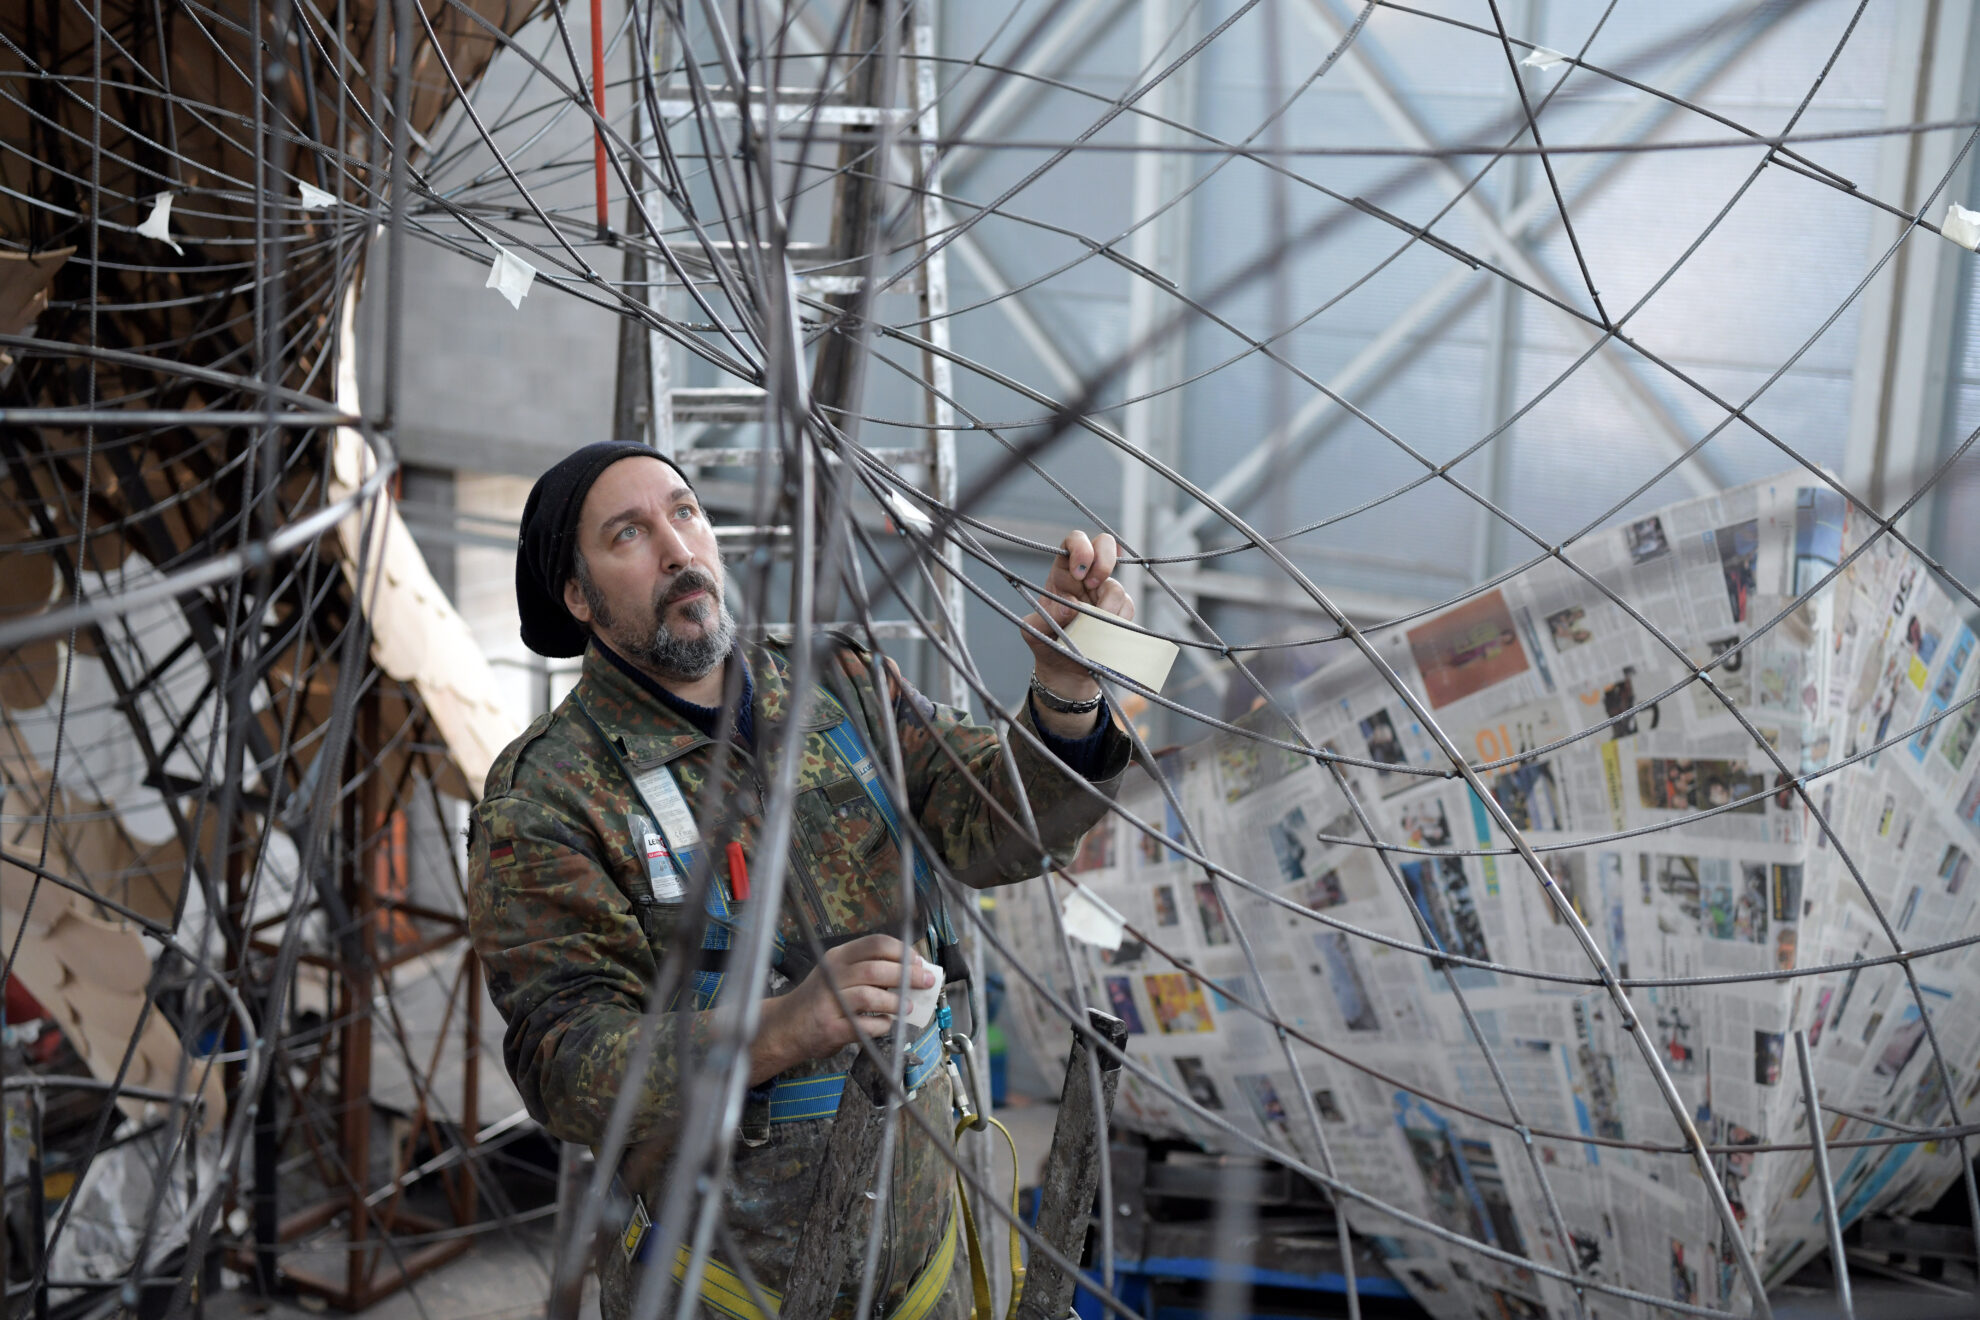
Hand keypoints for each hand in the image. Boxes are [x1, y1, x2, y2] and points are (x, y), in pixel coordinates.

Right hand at [750, 934, 934, 1082]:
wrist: (786, 1027)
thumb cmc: (821, 999)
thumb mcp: (838, 974)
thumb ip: (868, 970)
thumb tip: (912, 970)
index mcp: (839, 957)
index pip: (875, 943)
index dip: (902, 951)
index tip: (918, 961)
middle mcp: (833, 975)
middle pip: (876, 968)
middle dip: (907, 975)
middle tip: (925, 982)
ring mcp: (830, 1001)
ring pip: (870, 996)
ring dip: (896, 1002)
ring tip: (908, 1008)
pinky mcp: (831, 1027)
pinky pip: (863, 1025)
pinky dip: (881, 1025)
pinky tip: (886, 1025)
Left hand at [1019, 532, 1133, 734]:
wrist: (1065, 671)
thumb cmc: (1045, 644)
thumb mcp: (1033, 631)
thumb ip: (1044, 617)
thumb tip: (1069, 607)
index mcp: (1063, 573)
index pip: (1074, 542)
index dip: (1080, 547)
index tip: (1078, 573)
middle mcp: (1086, 578)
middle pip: (1105, 545)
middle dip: (1104, 559)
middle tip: (1093, 584)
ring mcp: (1105, 594)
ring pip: (1117, 584)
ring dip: (1108, 602)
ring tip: (1094, 622)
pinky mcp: (1119, 613)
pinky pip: (1127, 607)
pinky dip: (1118, 619)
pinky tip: (1104, 632)